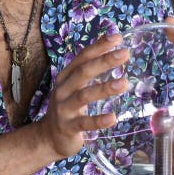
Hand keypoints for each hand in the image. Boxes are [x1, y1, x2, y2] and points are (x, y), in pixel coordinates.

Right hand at [38, 34, 129, 158]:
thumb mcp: (74, 87)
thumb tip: (112, 51)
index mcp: (65, 77)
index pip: (82, 57)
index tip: (117, 38)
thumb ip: (88, 72)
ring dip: (104, 88)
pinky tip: (112, 118)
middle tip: (124, 53)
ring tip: (124, 83)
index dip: (99, 47)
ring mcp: (64, 108)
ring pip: (84, 95)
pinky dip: (98, 120)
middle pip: (83, 72)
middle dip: (104, 61)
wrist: (49, 136)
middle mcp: (63, 89)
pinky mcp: (68, 127)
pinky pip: (84, 123)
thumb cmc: (68, 107)